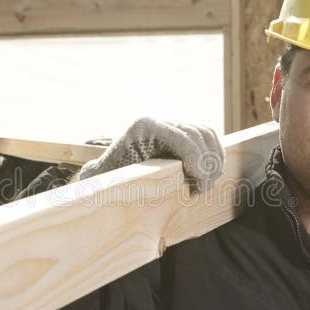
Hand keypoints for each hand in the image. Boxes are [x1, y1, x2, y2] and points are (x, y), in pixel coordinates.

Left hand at [78, 117, 223, 191]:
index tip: (199, 185)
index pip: (181, 136)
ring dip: (213, 159)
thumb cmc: (109, 178)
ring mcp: (173, 124)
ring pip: (205, 134)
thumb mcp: (106, 176)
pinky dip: (214, 155)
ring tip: (206, 184)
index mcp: (144, 126)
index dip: (196, 159)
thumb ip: (105, 176)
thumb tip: (95, 175)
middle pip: (197, 133)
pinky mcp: (183, 134)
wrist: (111, 171)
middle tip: (203, 189)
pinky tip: (209, 176)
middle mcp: (160, 120)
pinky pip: (207, 138)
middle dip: (206, 162)